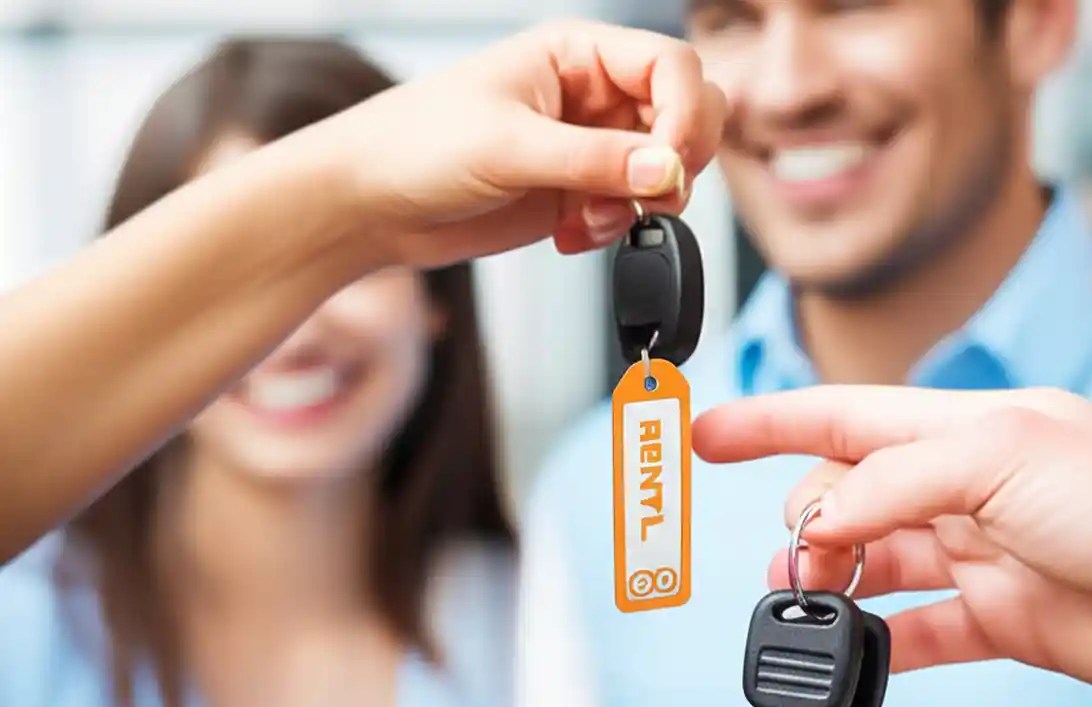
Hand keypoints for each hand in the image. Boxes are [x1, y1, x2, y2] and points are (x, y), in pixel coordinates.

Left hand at [305, 20, 725, 267]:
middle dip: (678, 161)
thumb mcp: (508, 146)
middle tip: (650, 195)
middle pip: (685, 114)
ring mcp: (587, 145)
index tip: (666, 165)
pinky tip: (571, 235)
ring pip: (664, 169)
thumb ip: (594, 160)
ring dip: (643, 204)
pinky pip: (630, 209)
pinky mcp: (577, 191)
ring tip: (590, 219)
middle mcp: (591, 94)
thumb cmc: (416, 145)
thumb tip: (666, 170)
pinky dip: (615, 228)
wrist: (371, 204)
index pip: (672, 67)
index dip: (684, 115)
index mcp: (577, 53)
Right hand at [693, 387, 1091, 704]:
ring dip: (835, 581)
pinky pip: (920, 630)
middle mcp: (965, 486)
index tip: (703, 434)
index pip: (841, 416)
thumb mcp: (1000, 457)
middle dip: (807, 523)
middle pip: (849, 495)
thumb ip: (894, 480)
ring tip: (814, 604)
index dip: (767, 422)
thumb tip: (821, 518)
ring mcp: (980, 553)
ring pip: (875, 562)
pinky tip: (861, 654)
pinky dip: (882, 643)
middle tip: (800, 563)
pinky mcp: (1002, 617)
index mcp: (963, 428)